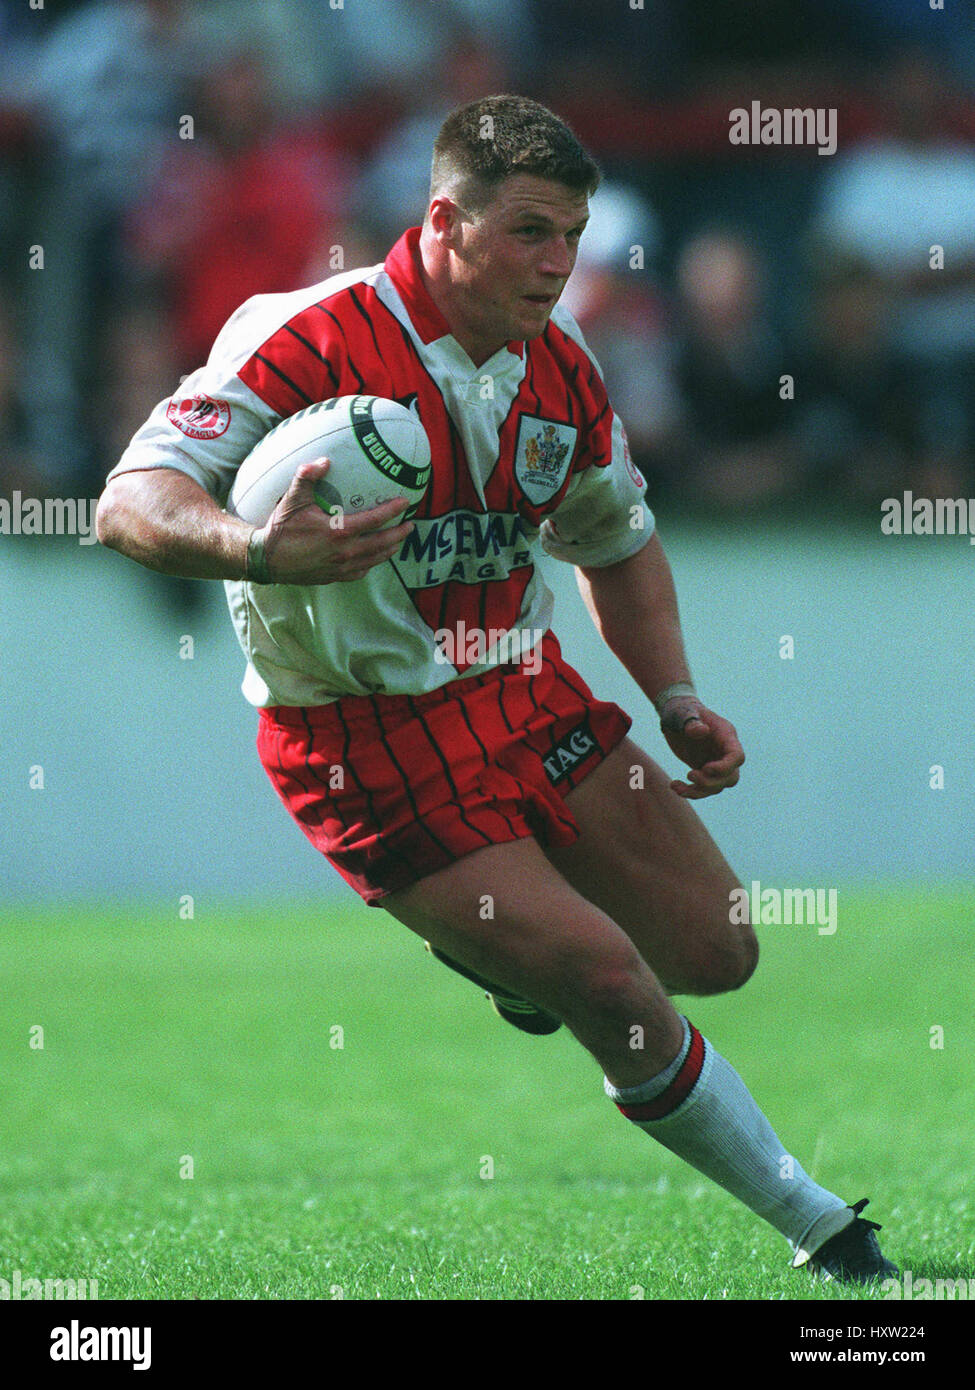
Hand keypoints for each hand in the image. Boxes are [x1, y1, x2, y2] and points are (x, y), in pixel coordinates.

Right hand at [256, 457, 413, 584]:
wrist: (266, 560)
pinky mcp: (334, 577)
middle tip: (410, 525)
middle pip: (382, 543)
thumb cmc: (280, 528)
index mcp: (339, 531)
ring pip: (374, 559)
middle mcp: (345, 552)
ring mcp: (341, 567)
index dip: (393, 511)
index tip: (405, 503)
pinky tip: (374, 558)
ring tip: (398, 541)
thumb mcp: (293, 499)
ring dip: (389, 549)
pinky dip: (372, 563)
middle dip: (399, 533)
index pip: (375, 520)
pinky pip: (360, 572)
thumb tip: (324, 460)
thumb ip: (307, 477)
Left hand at [658, 695, 743, 798]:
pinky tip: (674, 786)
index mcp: (725, 736)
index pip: (737, 757)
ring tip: (676, 787)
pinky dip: (690, 791)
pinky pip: (703, 788)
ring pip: (717, 786)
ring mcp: (716, 762)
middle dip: (711, 782)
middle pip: (730, 777)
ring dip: (698, 791)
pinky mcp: (704, 770)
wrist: (675, 715)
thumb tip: (702, 731)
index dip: (725, 767)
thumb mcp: (684, 713)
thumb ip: (692, 722)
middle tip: (690, 774)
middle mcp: (724, 751)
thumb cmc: (682, 711)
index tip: (706, 768)